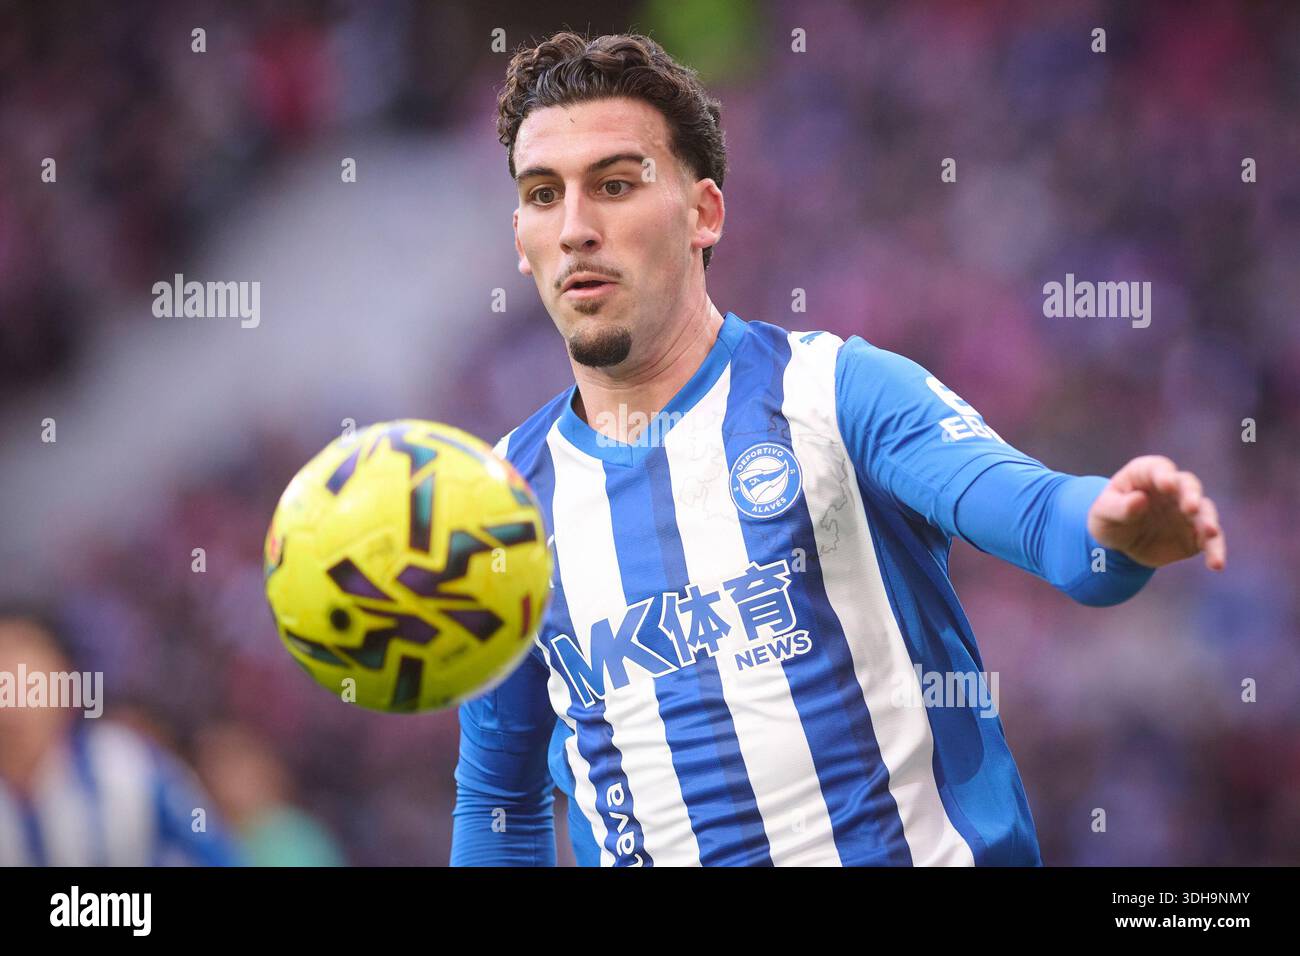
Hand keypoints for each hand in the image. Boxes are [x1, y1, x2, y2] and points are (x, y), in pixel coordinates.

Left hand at [1087, 455, 1225, 570]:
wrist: (1119, 544)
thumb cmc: (1108, 518)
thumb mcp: (1103, 513)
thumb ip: (1119, 506)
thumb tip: (1140, 499)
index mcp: (1147, 474)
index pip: (1159, 469)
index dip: (1164, 475)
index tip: (1167, 485)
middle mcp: (1173, 488)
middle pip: (1188, 485)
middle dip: (1191, 495)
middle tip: (1191, 507)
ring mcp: (1187, 511)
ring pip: (1205, 511)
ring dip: (1209, 521)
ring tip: (1210, 532)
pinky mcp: (1196, 534)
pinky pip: (1210, 540)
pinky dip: (1215, 550)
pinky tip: (1216, 564)